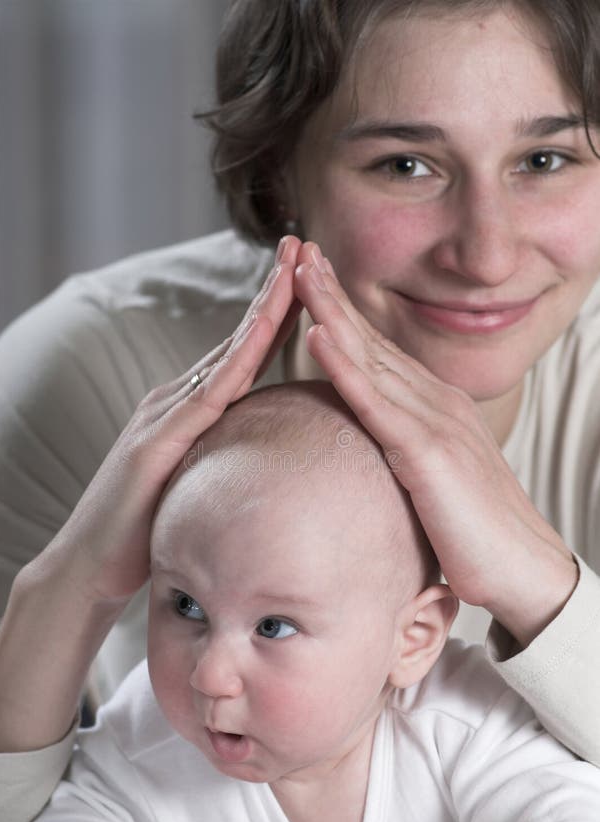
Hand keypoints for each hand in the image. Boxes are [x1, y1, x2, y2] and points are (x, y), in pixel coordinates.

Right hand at [0, 236, 300, 752]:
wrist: (88, 566)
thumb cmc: (146, 529)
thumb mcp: (196, 480)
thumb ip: (223, 455)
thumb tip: (263, 450)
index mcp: (192, 409)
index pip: (245, 352)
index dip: (278, 313)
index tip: (312, 278)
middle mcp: (178, 400)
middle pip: (239, 337)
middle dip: (274, 289)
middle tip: (305, 243)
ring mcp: (164, 415)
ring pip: (227, 353)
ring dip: (262, 309)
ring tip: (293, 267)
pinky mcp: (157, 442)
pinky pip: (206, 396)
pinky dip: (237, 361)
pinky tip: (261, 334)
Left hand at [293, 242, 577, 647]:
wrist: (524, 569)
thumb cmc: (475, 534)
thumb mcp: (434, 480)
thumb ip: (406, 454)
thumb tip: (377, 451)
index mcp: (433, 408)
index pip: (379, 351)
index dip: (343, 313)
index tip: (312, 280)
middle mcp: (435, 402)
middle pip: (372, 340)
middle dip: (332, 294)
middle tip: (298, 251)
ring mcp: (434, 422)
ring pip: (370, 358)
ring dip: (331, 312)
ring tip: (300, 272)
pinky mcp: (429, 452)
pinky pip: (376, 403)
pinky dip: (344, 367)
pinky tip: (317, 336)